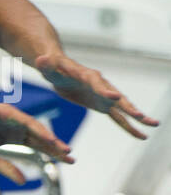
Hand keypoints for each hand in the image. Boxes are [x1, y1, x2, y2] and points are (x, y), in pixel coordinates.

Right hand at [0, 100, 74, 184]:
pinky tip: (49, 139)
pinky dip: (39, 131)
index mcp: (11, 138)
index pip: (37, 147)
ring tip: (64, 150)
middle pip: (41, 139)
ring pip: (37, 130)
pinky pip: (27, 122)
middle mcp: (16, 128)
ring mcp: (13, 119)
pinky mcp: (8, 113)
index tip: (67, 162)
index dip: (52, 154)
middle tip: (72, 158)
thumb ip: (6, 168)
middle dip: (57, 148)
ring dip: (51, 140)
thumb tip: (23, 182)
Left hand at [36, 53, 158, 138]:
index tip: (114, 97)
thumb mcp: (48, 67)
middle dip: (129, 106)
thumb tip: (40, 59)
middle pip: (117, 97)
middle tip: (142, 116)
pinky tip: (141, 135)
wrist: (60, 70)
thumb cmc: (53, 68)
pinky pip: (118, 117)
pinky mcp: (103, 105)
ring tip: (153, 125)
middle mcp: (101, 85)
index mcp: (87, 76)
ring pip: (122, 108)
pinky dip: (129, 126)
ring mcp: (104, 96)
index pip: (97, 84)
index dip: (105, 91)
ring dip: (137, 117)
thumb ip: (46, 65)